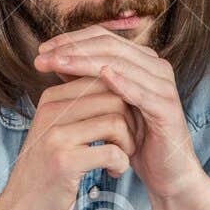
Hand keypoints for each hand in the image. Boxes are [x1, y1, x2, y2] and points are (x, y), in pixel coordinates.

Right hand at [0, 76, 135, 209]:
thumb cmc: (48, 170)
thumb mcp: (59, 131)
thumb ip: (82, 108)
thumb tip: (119, 84)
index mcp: (52, 99)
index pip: (103, 79)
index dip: (126, 101)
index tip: (126, 124)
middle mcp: (51, 111)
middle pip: (114, 97)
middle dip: (132, 122)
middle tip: (128, 143)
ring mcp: (55, 136)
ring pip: (116, 122)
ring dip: (128, 144)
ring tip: (120, 158)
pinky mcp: (64, 162)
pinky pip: (112, 152)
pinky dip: (121, 164)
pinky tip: (113, 172)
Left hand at [35, 28, 209, 206]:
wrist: (165, 172)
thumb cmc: (134, 138)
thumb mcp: (106, 105)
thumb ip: (86, 81)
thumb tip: (54, 60)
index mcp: (142, 61)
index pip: (103, 37)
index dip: (71, 40)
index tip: (42, 50)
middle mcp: (156, 66)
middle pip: (110, 46)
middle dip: (73, 49)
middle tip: (44, 56)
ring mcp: (164, 85)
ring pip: (121, 64)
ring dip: (86, 62)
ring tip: (59, 63)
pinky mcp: (167, 108)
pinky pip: (141, 92)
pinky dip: (121, 82)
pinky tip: (100, 76)